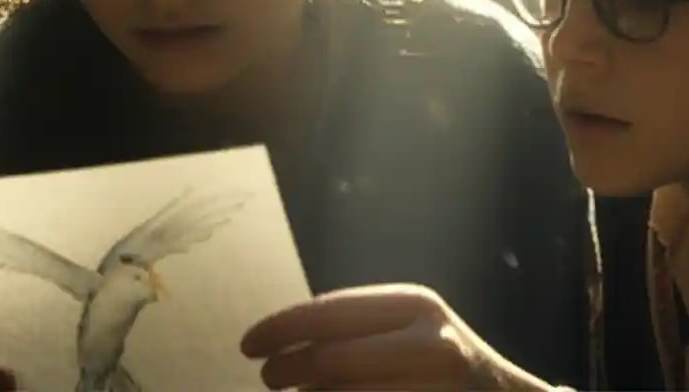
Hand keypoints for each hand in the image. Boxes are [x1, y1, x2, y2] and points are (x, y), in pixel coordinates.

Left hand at [240, 284, 554, 390]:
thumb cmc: (440, 361)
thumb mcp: (408, 326)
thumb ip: (355, 327)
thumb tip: (277, 339)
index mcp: (415, 306)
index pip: (328, 313)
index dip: (279, 328)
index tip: (247, 345)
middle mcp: (429, 345)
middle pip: (329, 361)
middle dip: (284, 372)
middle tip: (268, 379)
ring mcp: (432, 390)